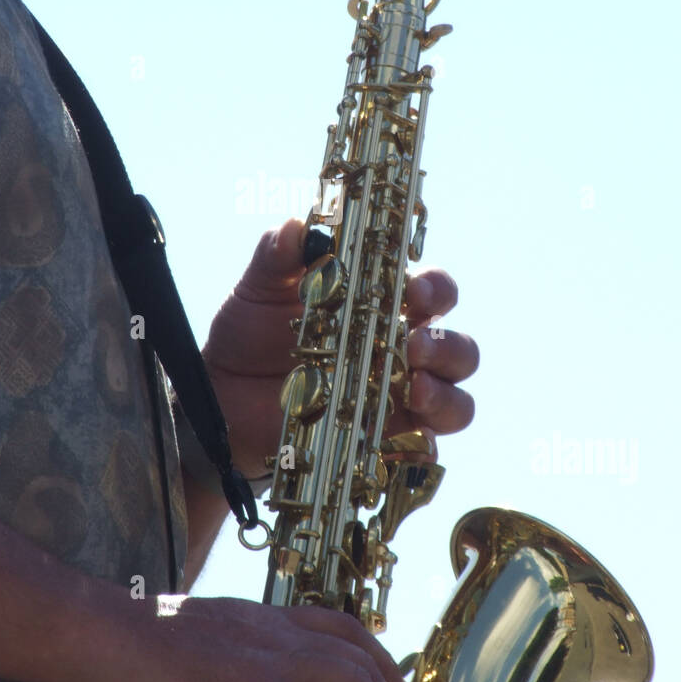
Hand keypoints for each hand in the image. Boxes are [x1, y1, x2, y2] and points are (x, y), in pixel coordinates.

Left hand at [202, 219, 478, 475]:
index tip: (414, 290)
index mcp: (385, 309)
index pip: (436, 292)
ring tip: (411, 390)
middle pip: (459, 349)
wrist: (221, 401)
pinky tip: (399, 442)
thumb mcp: (260, 289)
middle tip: (413, 346)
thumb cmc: (249, 335)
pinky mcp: (382, 446)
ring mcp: (397, 404)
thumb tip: (297, 225)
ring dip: (444, 397)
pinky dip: (422, 451)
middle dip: (448, 347)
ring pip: (456, 404)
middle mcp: (403, 355)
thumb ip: (278, 255)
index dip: (437, 289)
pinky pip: (422, 456)